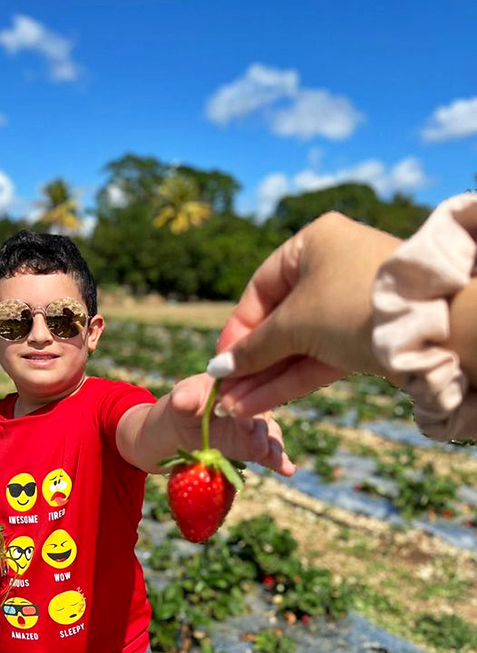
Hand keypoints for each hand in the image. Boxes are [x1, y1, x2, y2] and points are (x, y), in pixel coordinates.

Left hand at [168, 374, 294, 476]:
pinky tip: (287, 470)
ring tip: (275, 459)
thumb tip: (180, 400)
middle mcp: (253, 403)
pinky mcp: (256, 446)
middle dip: (260, 431)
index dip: (245, 406)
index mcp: (238, 383)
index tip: (243, 421)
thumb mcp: (182, 397)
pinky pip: (269, 453)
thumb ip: (184, 398)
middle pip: (262, 415)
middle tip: (259, 446)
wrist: (183, 429)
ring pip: (269, 435)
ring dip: (273, 447)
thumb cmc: (185, 404)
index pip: (246, 392)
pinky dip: (279, 461)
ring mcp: (256, 426)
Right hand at [208, 212, 400, 417]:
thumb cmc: (352, 305)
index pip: (260, 289)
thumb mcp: (295, 323)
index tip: (220, 363)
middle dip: (250, 363)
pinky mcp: (363, 337)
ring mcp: (348, 305)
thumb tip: (219, 369)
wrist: (433, 326)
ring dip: (266, 378)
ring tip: (234, 408)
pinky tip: (259, 403)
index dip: (237, 330)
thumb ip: (254, 347)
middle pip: (278, 321)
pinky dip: (290, 380)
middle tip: (224, 395)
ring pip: (297, 345)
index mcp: (312, 244)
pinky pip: (318, 358)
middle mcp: (330, 269)